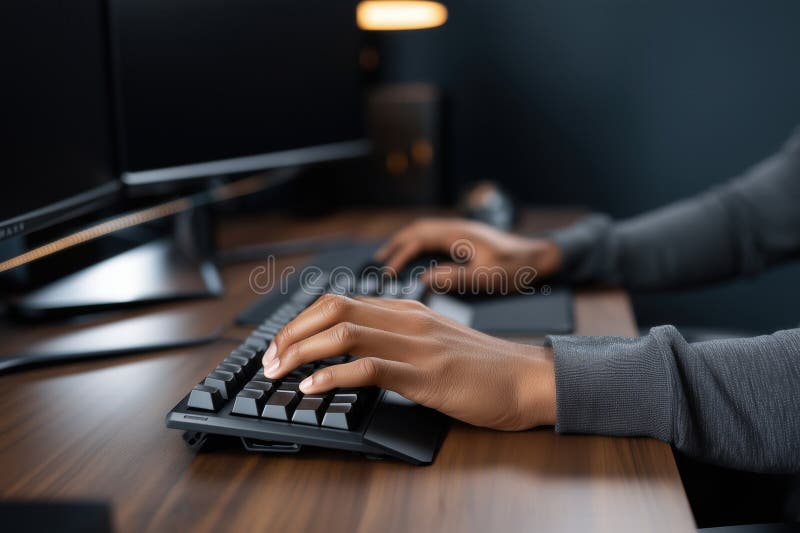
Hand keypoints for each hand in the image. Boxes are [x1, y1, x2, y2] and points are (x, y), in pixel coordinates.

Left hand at [262, 294, 555, 430]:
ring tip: (278, 373)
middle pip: (332, 310)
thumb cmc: (481, 365)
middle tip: (268, 359)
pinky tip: (312, 389)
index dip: (301, 321)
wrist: (525, 378)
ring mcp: (415, 345)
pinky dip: (332, 378)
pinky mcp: (425, 375)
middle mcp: (406, 318)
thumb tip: (355, 353)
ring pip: (343, 334)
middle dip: (291, 333)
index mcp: (405, 309)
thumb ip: (396, 339)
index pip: (338, 302)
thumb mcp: (433, 341)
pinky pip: (368, 368)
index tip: (280, 343)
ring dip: (301, 353)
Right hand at [375, 218, 561, 292]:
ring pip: (426, 232)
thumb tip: (424, 279)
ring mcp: (463, 232)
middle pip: (417, 230)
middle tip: (378, 261)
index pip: (418, 239)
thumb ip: (455, 278)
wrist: (542, 257)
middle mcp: (458, 229)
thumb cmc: (518, 267)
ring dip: (407, 242)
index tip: (386, 273)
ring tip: (392, 258)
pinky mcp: (468, 239)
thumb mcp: (486, 277)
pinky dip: (421, 245)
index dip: (399, 255)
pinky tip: (420, 258)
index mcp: (458, 234)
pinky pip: (436, 237)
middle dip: (396, 244)